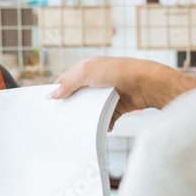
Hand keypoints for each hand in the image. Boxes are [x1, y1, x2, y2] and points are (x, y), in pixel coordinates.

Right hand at [51, 57, 195, 129]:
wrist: (146, 84)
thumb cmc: (119, 71)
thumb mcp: (87, 72)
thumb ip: (68, 83)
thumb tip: (53, 94)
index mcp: (86, 69)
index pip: (66, 81)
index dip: (57, 92)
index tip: (50, 105)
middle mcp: (95, 82)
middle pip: (77, 97)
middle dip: (71, 108)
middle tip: (62, 119)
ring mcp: (106, 95)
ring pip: (89, 110)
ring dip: (86, 117)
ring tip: (80, 125)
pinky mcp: (116, 107)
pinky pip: (103, 119)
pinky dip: (101, 124)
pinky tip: (100, 127)